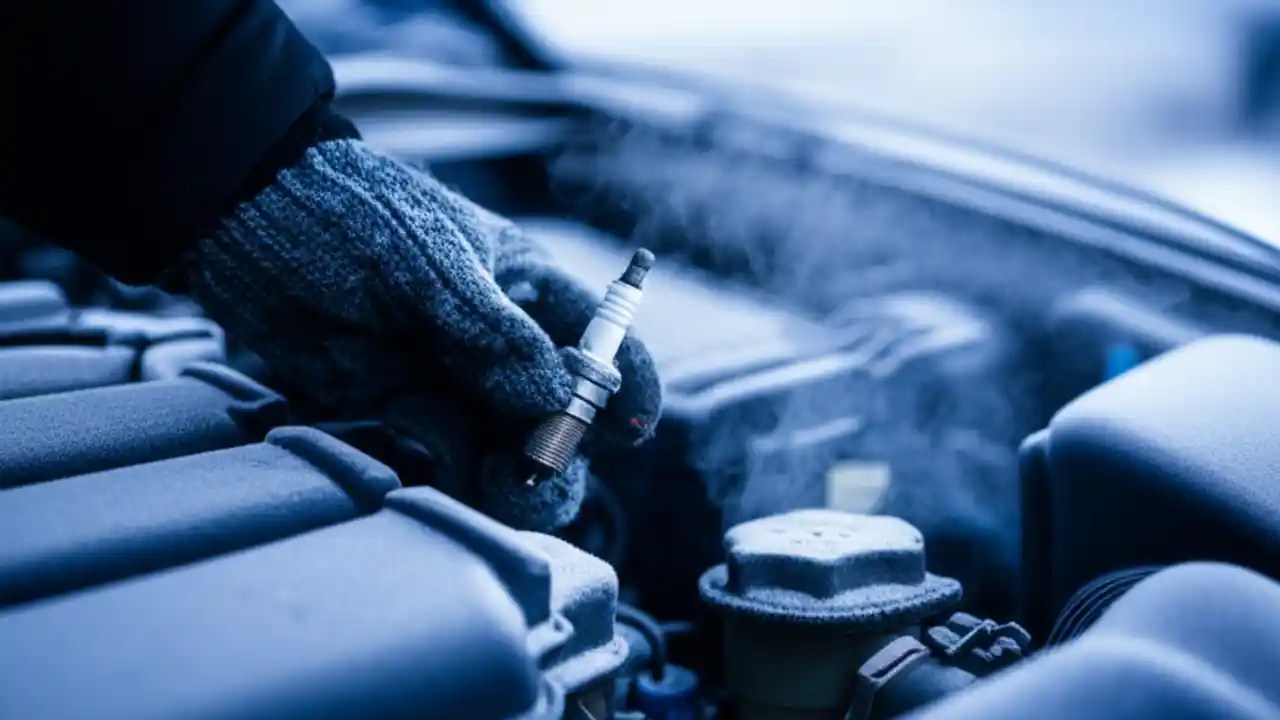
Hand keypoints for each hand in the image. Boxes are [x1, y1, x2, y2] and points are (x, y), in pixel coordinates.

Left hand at [182, 139, 660, 529]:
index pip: (607, 349)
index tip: (634, 430)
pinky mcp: (400, 418)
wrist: (250, 218)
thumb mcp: (437, 262)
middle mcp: (504, 353)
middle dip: (558, 459)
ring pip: (507, 464)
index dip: (631, 392)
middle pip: (564, 431)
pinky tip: (399, 410)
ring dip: (496, 469)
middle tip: (530, 465)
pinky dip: (434, 454)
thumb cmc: (358, 214)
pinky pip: (441, 464)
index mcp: (533, 296)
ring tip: (445, 431)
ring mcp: (454, 388)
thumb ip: (497, 337)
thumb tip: (557, 408)